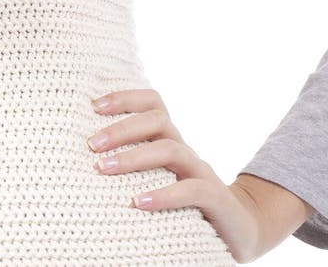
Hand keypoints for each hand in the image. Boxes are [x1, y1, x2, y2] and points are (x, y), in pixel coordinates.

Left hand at [88, 89, 260, 263]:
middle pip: (158, 121)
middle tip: (91, 144)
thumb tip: (87, 160)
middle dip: (122, 128)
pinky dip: (164, 195)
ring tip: (103, 168)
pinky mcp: (215, 199)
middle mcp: (185, 151)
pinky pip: (192, 190)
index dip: (125, 98)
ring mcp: (201, 172)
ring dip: (134, 157)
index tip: (94, 105)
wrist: (240, 228)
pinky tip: (138, 202)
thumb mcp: (160, 178)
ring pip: (170, 150)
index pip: (152, 105)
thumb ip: (135, 167)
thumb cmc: (186, 204)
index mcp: (170, 141)